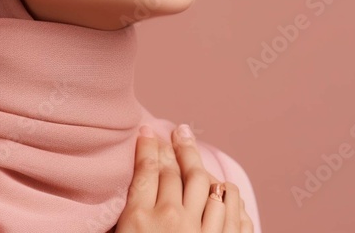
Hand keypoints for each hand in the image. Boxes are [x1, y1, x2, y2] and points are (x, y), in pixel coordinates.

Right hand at [114, 124, 254, 232]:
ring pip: (205, 183)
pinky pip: (230, 208)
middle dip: (175, 148)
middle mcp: (170, 217)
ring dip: (200, 164)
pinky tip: (223, 186)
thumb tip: (130, 196)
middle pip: (174, 171)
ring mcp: (199, 230)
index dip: (147, 147)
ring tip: (198, 150)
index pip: (145, 171)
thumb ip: (125, 217)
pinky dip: (227, 194)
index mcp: (139, 218)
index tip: (148, 131)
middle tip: (178, 132)